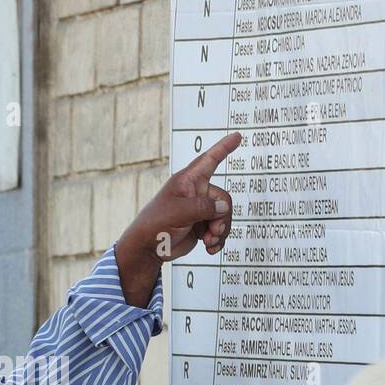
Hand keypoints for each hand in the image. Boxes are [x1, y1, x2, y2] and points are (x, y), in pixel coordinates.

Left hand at [114, 131, 241, 306]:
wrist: (148, 249)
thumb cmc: (155, 224)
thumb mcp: (179, 213)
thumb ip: (203, 208)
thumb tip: (224, 208)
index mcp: (188, 181)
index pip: (209, 160)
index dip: (224, 148)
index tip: (237, 136)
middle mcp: (196, 193)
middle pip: (223, 199)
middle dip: (222, 217)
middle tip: (213, 231)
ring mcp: (199, 210)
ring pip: (224, 215)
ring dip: (221, 230)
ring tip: (209, 241)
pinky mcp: (201, 226)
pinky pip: (220, 229)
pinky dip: (218, 240)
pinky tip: (210, 247)